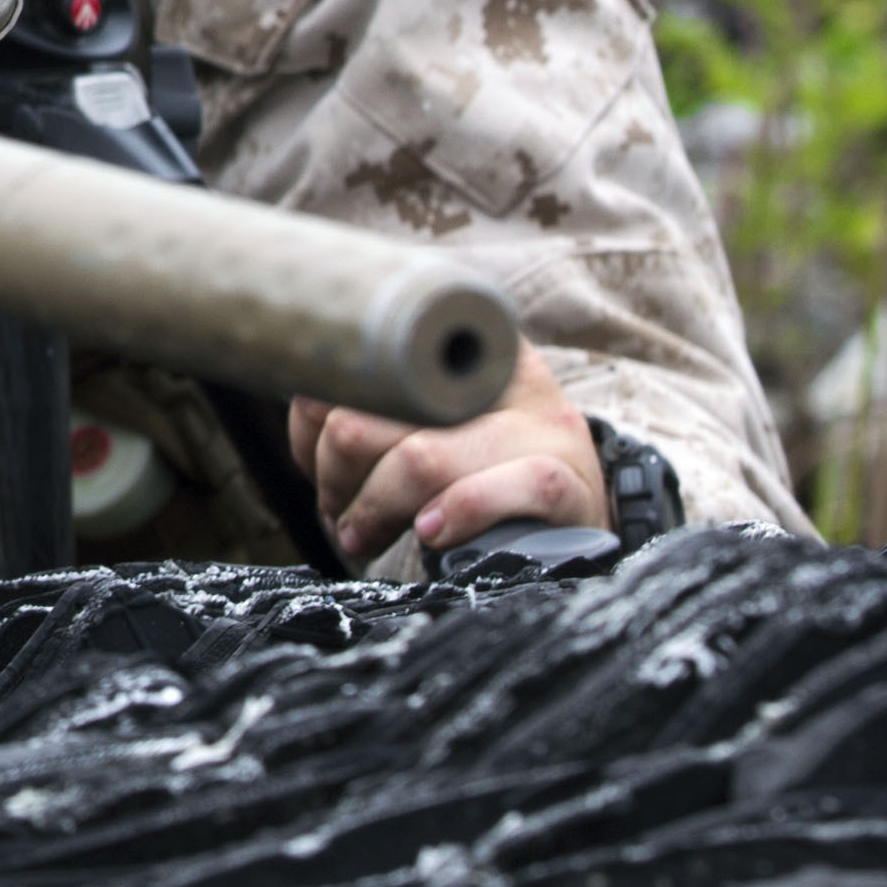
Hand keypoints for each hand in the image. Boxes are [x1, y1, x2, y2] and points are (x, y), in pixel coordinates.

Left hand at [290, 347, 604, 567]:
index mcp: (465, 351)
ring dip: (373, 509)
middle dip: (338, 473)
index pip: (369, 363)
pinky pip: (498, 492)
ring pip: (423, 459)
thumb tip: (309, 415)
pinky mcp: (569, 485)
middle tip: (338, 512)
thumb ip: (377, 414)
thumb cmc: (484, 474)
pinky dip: (456, 515)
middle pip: (384, 412)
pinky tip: (430, 533)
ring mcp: (543, 430)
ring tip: (362, 535)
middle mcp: (507, 379)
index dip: (320, 418)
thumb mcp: (434, 428)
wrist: (577, 525)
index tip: (318, 463)